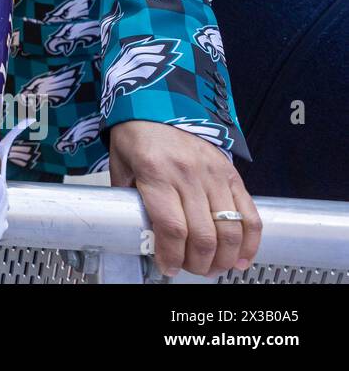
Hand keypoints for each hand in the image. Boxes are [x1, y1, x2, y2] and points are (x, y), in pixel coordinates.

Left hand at [109, 119, 261, 276]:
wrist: (161, 100)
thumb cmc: (137, 134)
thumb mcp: (121, 165)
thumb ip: (128, 198)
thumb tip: (133, 231)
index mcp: (156, 173)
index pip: (171, 227)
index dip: (171, 255)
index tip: (167, 267)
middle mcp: (188, 175)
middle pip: (202, 235)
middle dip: (197, 263)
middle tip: (190, 270)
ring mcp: (214, 175)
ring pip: (229, 229)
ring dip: (223, 258)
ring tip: (212, 268)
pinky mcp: (232, 174)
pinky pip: (249, 214)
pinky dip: (249, 241)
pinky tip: (241, 257)